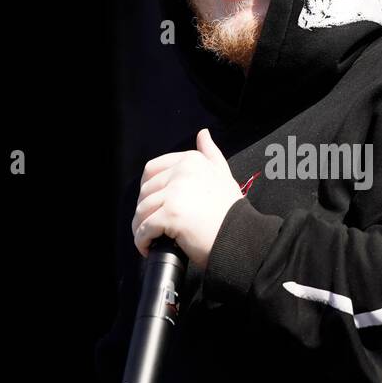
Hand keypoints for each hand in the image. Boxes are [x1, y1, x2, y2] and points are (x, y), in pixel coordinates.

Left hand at [132, 128, 243, 269]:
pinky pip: (144, 229)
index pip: (152, 169)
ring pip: (142, 210)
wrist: (240, 238)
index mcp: (192, 161)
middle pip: (145, 191)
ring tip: (151, 239)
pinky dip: (142, 241)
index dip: (148, 189)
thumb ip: (211, 154)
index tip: (154, 205)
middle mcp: (182, 172)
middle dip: (145, 211)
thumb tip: (203, 134)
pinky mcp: (170, 214)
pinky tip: (150, 248)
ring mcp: (176, 193)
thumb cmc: (231, 212)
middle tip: (153, 226)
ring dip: (141, 227)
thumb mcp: (224, 175)